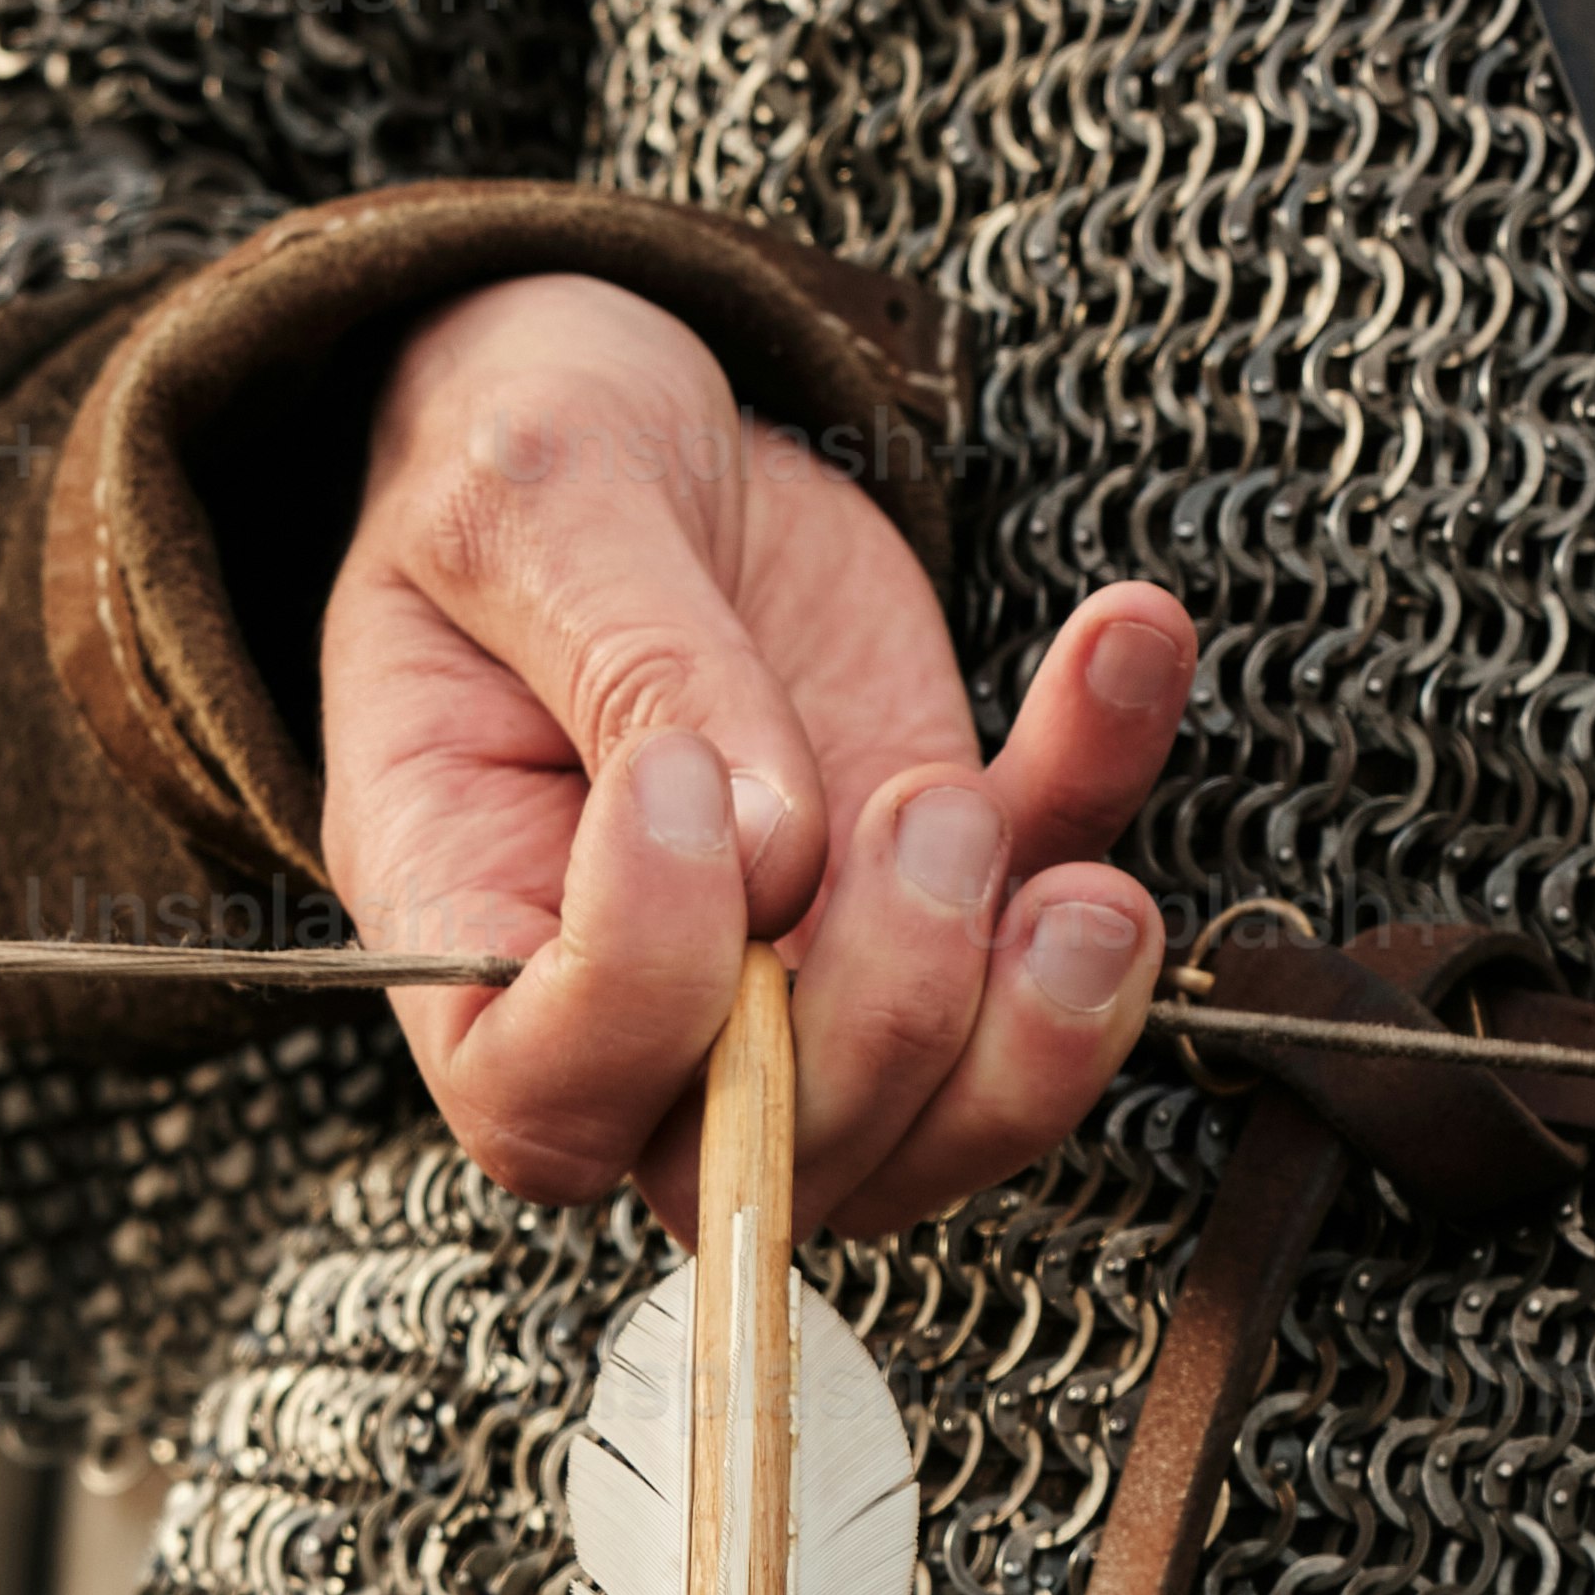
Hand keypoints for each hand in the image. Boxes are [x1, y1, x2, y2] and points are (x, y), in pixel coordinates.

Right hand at [318, 269, 1195, 1240]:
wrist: (640, 434)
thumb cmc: (517, 470)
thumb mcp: (530, 505)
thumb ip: (627, 666)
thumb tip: (771, 849)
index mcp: (468, 932)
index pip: (543, 1099)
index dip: (638, 1001)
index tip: (679, 780)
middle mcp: (642, 1010)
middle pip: (772, 1160)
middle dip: (885, 1025)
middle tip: (924, 813)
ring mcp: (809, 977)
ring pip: (941, 1125)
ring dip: (1039, 1028)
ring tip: (1081, 871)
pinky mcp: (946, 897)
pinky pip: (1050, 919)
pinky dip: (1110, 797)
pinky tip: (1125, 643)